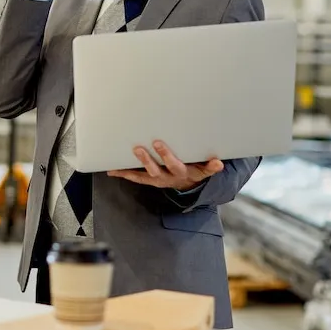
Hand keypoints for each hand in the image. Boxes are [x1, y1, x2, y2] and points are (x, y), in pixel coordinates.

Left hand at [108, 141, 223, 190]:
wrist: (189, 186)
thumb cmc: (196, 170)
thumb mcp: (205, 170)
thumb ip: (210, 167)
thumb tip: (219, 163)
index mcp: (182, 173)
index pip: (175, 165)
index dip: (167, 156)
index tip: (158, 143)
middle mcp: (168, 178)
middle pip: (156, 170)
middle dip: (146, 159)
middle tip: (137, 147)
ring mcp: (157, 179)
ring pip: (143, 175)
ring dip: (132, 167)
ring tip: (120, 160)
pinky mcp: (149, 180)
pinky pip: (135, 177)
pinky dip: (123, 173)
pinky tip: (111, 170)